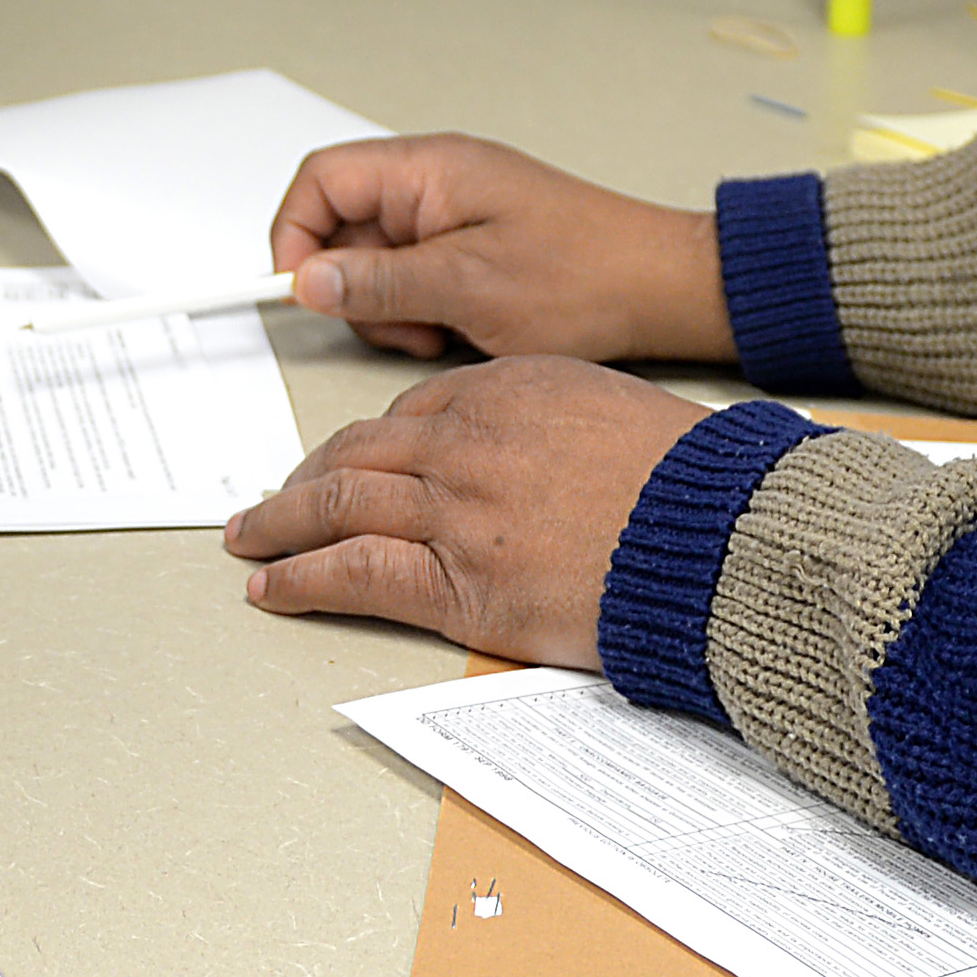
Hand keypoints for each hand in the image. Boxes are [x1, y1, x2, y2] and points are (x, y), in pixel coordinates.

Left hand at [222, 357, 715, 667]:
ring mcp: (456, 511)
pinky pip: (353, 574)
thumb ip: (545, 419)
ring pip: (337, 506)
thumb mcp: (611, 410)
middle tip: (273, 498)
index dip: (363, 444)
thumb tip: (518, 447)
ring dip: (281, 524)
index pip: (408, 412)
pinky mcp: (457, 583)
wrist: (724, 536)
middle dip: (303, 477)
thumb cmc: (693, 485)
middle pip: (356, 454)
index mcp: (505, 390)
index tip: (343, 461)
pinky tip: (275, 587)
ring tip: (252, 540)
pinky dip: (301, 579)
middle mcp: (467, 441)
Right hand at [268, 134, 731, 363]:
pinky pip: (413, 277)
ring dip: (393, 307)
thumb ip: (380, 282)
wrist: (662, 289)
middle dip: (356, 285)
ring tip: (446, 326)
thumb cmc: (588, 276)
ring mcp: (452, 214)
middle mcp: (435, 182)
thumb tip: (307, 279)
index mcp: (428, 169)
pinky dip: (423, 310)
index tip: (303, 291)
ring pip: (375, 260)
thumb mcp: (468, 287)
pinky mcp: (469, 245)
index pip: (320, 179)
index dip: (295, 234)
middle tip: (403, 322)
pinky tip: (464, 327)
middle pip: (342, 225)